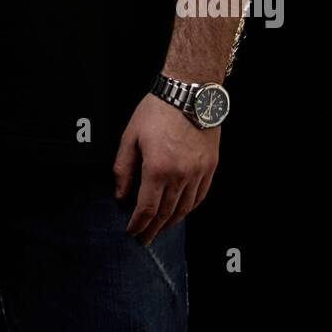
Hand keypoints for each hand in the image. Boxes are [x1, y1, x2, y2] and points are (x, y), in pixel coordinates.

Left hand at [112, 93, 219, 244]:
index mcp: (157, 169)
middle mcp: (180, 176)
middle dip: (153, 229)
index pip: (146, 209)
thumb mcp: (130, 136)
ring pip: (184, 209)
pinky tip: (182, 212)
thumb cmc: (157, 111)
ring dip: (171, 222)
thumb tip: (120, 195)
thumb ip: (123, 168)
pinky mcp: (210, 167)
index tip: (131, 232)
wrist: (190, 93)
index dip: (138, 224)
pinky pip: (200, 197)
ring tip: (160, 228)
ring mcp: (198, 173)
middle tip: (144, 239)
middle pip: (166, 214)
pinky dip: (189, 208)